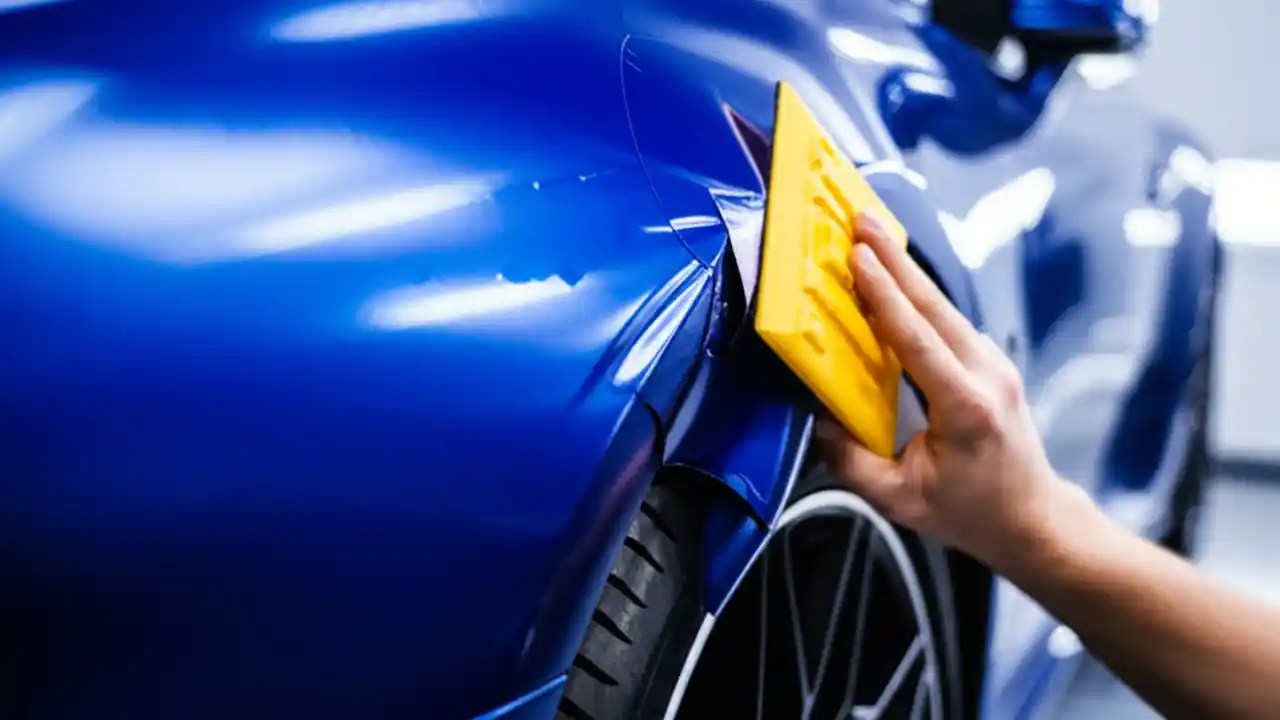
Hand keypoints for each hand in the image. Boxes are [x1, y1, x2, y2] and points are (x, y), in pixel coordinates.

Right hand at [815, 215, 1085, 569]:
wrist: (1032, 518)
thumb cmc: (967, 513)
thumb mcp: (899, 501)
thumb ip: (852, 461)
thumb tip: (818, 416)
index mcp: (965, 408)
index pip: (918, 340)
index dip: (885, 295)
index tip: (858, 257)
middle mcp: (987, 375)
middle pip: (934, 306)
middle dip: (894, 258)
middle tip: (859, 219)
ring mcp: (995, 364)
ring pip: (943, 306)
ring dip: (905, 269)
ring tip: (869, 234)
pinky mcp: (991, 361)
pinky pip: (947, 320)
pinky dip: (916, 294)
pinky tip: (892, 275)